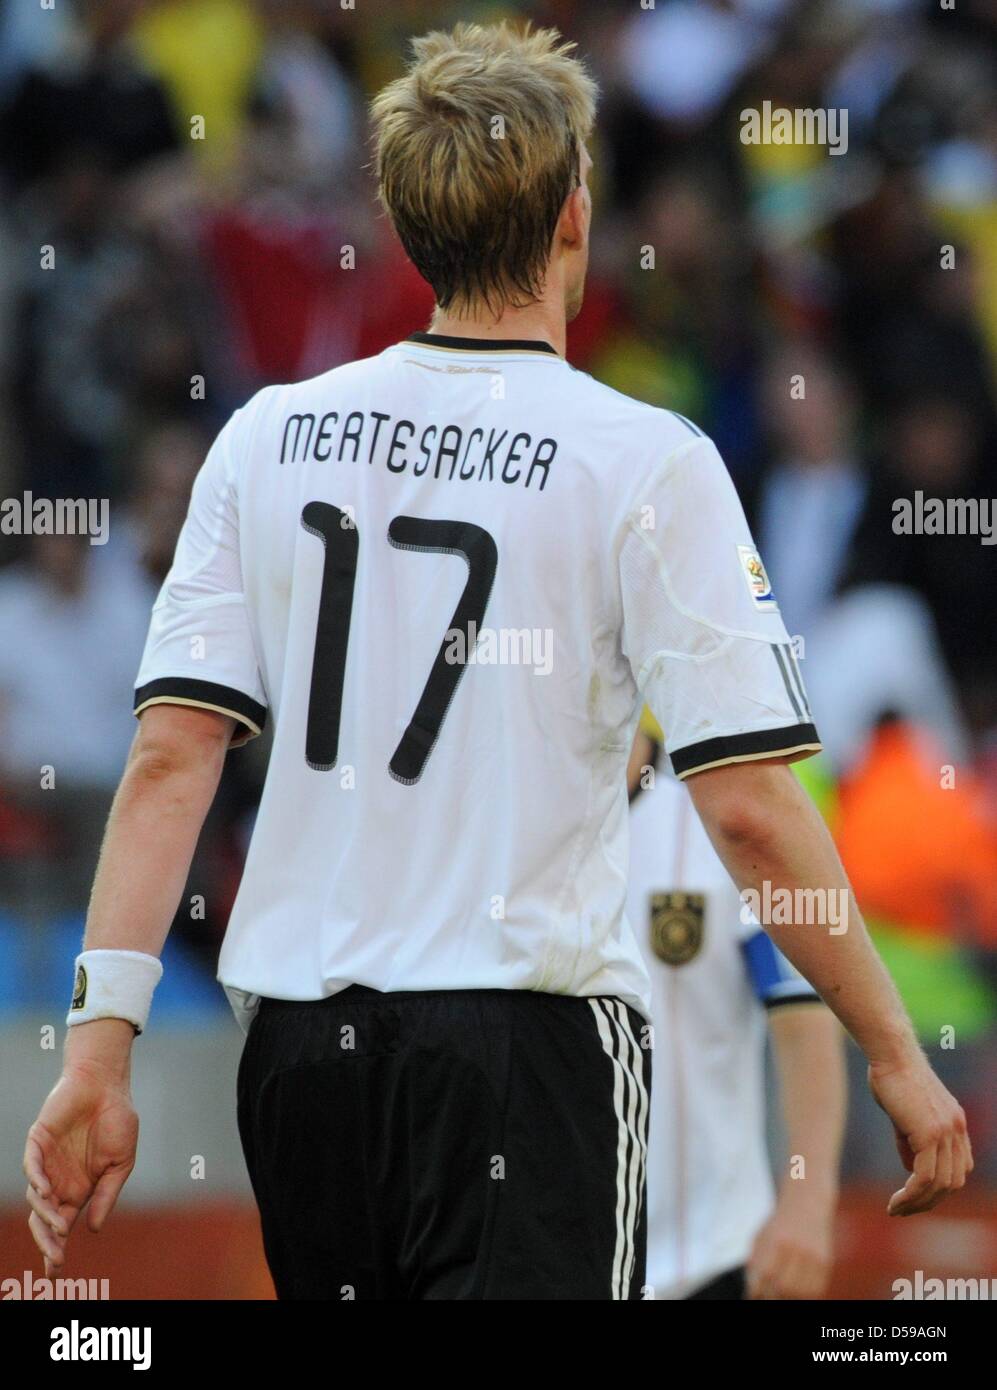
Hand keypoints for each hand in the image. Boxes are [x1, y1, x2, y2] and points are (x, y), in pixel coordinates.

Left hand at [24, 1059, 137, 1272]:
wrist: (108, 1084)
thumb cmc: (118, 1120)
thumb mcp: (121, 1163)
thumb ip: (107, 1194)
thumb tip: (93, 1229)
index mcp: (79, 1188)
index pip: (62, 1224)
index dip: (56, 1247)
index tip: (55, 1272)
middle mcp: (59, 1180)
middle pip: (44, 1218)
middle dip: (47, 1241)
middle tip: (55, 1259)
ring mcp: (47, 1162)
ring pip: (37, 1198)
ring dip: (46, 1216)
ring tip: (59, 1227)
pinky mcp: (38, 1141)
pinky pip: (31, 1166)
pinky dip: (37, 1182)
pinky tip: (47, 1193)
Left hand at [747, 1192, 833, 1299]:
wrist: (807, 1203)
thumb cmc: (778, 1225)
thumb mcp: (761, 1236)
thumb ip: (755, 1262)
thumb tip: (753, 1291)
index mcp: (777, 1239)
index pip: (766, 1273)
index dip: (758, 1289)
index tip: (754, 1295)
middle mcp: (797, 1247)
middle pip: (784, 1285)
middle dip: (773, 1296)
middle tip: (768, 1297)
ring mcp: (814, 1256)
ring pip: (802, 1292)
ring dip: (789, 1298)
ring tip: (781, 1296)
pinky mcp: (826, 1262)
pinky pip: (816, 1289)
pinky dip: (805, 1296)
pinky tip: (796, 1293)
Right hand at [868, 1054, 971, 1215]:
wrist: (891, 1054)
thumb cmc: (891, 1076)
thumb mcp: (904, 1114)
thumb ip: (911, 1142)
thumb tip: (911, 1170)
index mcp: (955, 1124)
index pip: (959, 1168)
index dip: (941, 1186)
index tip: (917, 1195)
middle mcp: (957, 1130)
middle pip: (953, 1182)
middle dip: (930, 1201)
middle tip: (904, 1210)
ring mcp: (946, 1132)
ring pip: (939, 1184)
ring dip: (918, 1203)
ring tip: (896, 1209)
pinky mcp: (929, 1134)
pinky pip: (924, 1176)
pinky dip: (911, 1194)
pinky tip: (896, 1201)